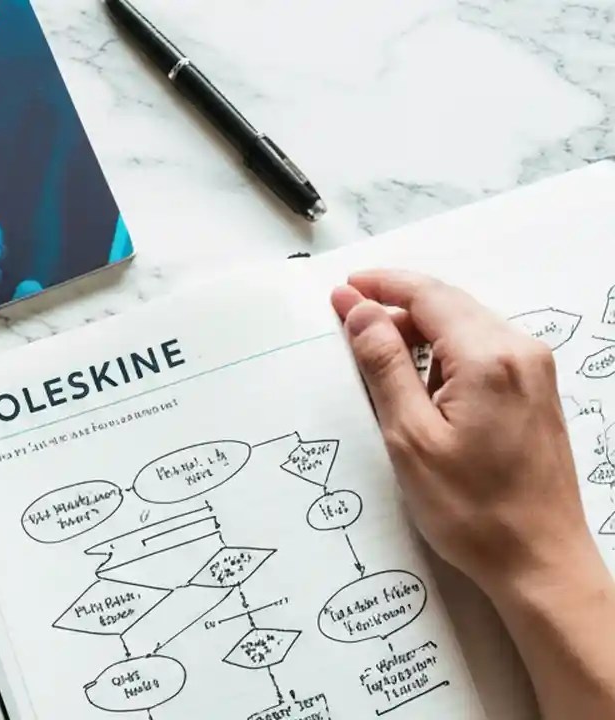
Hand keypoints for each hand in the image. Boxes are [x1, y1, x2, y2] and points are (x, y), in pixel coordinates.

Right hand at [332, 270, 614, 719]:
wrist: (538, 560)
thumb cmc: (474, 511)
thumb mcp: (410, 436)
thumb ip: (384, 365)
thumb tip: (362, 313)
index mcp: (489, 358)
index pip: (427, 296)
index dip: (380, 287)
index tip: (343, 290)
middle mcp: (520, 353)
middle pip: (448, 304)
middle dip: (396, 305)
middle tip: (347, 316)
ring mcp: (534, 371)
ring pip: (465, 325)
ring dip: (419, 330)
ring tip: (376, 356)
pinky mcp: (535, 391)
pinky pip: (483, 350)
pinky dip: (444, 352)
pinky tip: (418, 380)